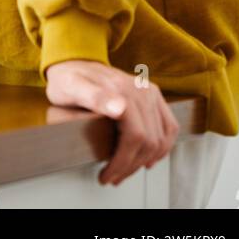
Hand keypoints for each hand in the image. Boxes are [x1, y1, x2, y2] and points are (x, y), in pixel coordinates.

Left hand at [45, 59, 179, 185]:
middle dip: (131, 166)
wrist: (74, 61)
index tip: (107, 175)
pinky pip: (169, 126)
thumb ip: (94, 97)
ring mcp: (149, 91)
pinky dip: (163, 146)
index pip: (135, 137)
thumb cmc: (68, 77)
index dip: (123, 162)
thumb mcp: (71, 87)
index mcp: (122, 90)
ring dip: (145, 161)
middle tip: (113, 177)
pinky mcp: (153, 94)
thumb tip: (120, 108)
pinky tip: (149, 157)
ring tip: (125, 171)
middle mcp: (140, 90)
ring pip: (160, 139)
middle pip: (149, 141)